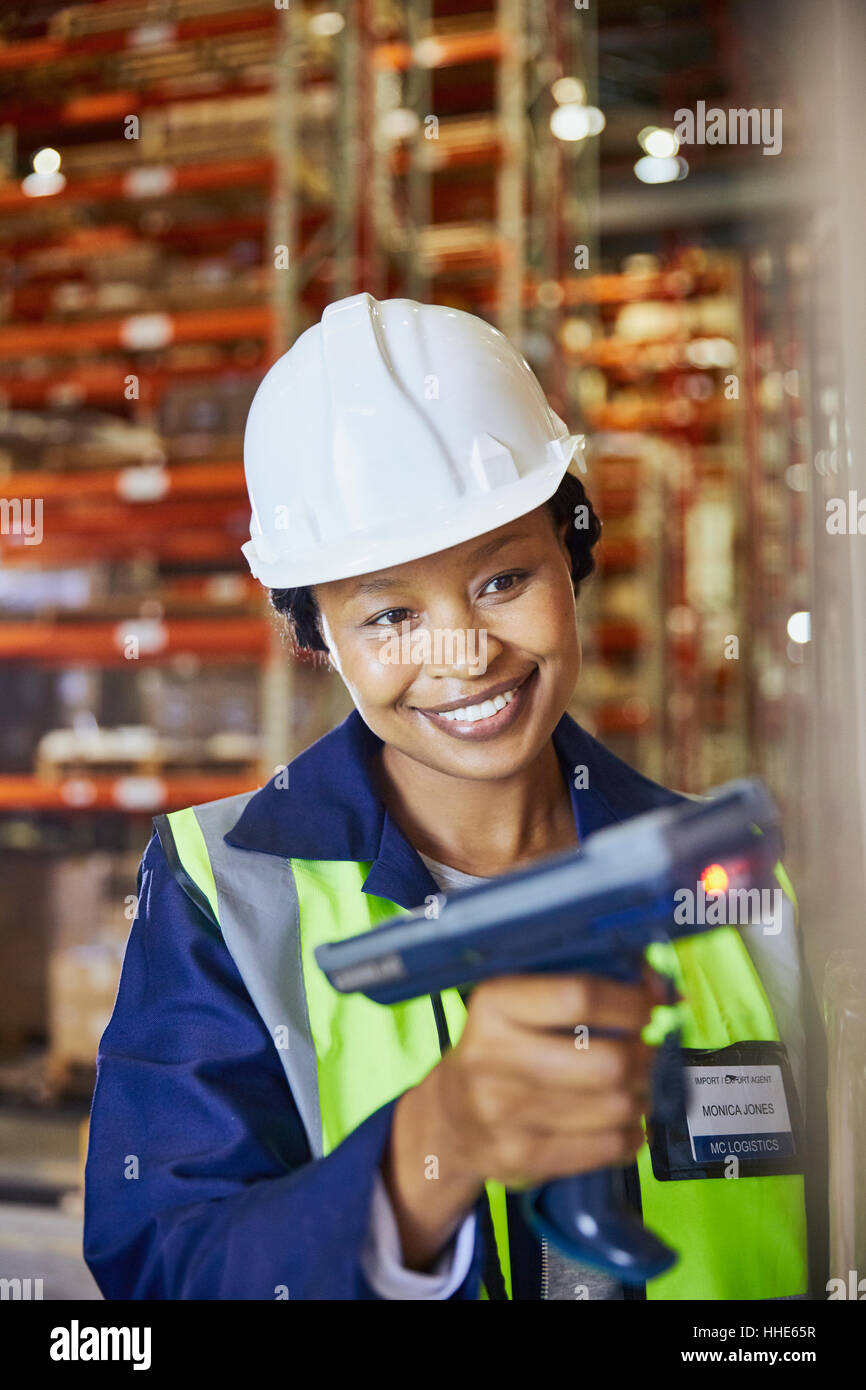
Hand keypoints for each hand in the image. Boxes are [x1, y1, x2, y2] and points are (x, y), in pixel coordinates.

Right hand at [381, 968, 663, 1269]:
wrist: (449, 1121)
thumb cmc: (502, 1050)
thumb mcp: (522, 1006)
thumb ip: (585, 991)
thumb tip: (663, 988)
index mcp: (494, 1005)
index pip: (580, 998)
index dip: (633, 1003)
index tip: (658, 1006)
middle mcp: (491, 1057)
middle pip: (608, 1062)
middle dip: (645, 1058)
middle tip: (651, 1055)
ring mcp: (502, 1114)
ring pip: (614, 1107)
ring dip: (642, 1097)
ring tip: (637, 1088)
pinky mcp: (520, 1159)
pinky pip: (605, 1148)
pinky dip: (631, 1135)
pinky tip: (626, 1124)